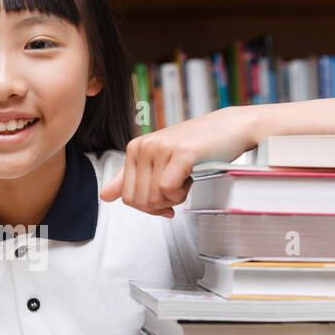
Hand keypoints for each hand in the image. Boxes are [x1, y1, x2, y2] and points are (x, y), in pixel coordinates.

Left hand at [98, 107, 258, 216]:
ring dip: (175, 198)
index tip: (165, 198)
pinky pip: (169, 190)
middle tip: (178, 189)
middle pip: (140, 201)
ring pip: (154, 197)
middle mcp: (144, 146)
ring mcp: (161, 148)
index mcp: (135, 148)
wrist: (230, 128)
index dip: (149, 206)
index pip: (127, 197)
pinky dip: (183, 193)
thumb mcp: (160, 161)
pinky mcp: (181, 153)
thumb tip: (104, 195)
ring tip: (186, 179)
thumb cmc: (198, 147)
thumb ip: (131, 178)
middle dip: (161, 205)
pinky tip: (191, 178)